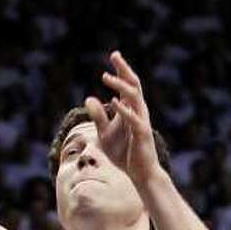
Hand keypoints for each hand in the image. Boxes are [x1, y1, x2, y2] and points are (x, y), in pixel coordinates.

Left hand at [84, 51, 162, 189]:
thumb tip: (88, 98)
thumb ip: (98, 116)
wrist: (140, 174)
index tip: (114, 55)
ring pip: (135, 98)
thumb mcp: (105, 134)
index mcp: (132, 110)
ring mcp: (142, 122)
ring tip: (106, 78)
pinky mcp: (142, 135)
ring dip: (121, 86)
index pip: (129, 84)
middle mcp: (139, 112)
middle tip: (114, 55)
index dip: (122, 70)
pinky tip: (113, 102)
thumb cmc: (125, 153)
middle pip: (134, 85)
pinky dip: (124, 110)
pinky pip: (134, 120)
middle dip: (124, 70)